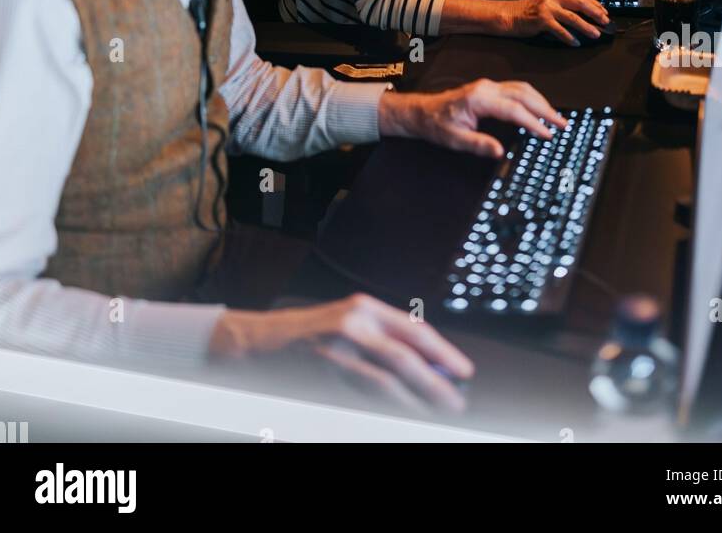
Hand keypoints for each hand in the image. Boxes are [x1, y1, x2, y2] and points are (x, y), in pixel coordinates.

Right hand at [209, 294, 472, 413]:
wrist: (258, 341)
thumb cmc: (308, 334)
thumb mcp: (349, 324)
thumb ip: (382, 340)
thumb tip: (427, 367)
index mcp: (364, 307)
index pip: (413, 329)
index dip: (443, 351)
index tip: (463, 371)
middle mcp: (352, 322)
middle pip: (404, 356)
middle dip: (435, 381)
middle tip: (455, 400)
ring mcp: (335, 348)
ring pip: (385, 381)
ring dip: (414, 400)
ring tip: (434, 413)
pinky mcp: (320, 373)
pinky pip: (361, 395)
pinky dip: (385, 408)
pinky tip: (400, 415)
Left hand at [379, 78, 565, 158]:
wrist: (422, 111)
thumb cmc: (436, 125)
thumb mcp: (453, 139)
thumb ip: (478, 144)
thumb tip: (500, 152)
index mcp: (478, 99)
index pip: (513, 109)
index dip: (532, 122)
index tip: (547, 134)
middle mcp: (486, 88)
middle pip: (523, 94)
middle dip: (545, 109)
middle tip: (562, 124)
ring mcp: (488, 85)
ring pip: (522, 89)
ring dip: (541, 102)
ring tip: (555, 118)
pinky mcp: (490, 88)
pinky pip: (516, 89)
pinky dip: (531, 98)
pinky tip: (539, 109)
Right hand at [506, 0, 608, 45]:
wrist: (511, 15)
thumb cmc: (531, 11)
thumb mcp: (549, 1)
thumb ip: (565, 4)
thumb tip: (587, 14)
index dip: (595, 4)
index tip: (604, 12)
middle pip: (580, 3)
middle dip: (595, 13)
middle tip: (605, 21)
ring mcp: (547, 8)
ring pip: (573, 17)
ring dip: (586, 27)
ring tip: (595, 33)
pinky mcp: (542, 20)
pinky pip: (560, 30)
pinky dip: (569, 37)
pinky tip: (576, 42)